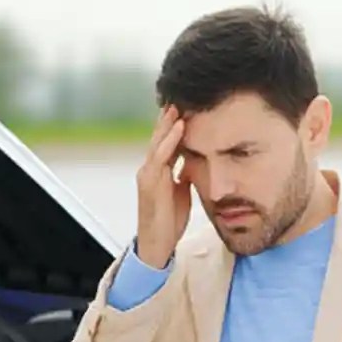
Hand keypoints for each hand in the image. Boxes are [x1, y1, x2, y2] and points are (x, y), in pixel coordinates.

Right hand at [135, 105, 193, 268]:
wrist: (157, 245)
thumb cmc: (169, 221)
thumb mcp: (180, 193)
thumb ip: (184, 176)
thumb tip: (193, 164)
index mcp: (157, 171)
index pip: (165, 142)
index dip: (173, 125)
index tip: (185, 107)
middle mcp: (149, 169)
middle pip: (159, 137)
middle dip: (169, 117)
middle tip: (180, 96)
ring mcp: (148, 176)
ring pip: (158, 142)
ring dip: (169, 123)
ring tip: (179, 104)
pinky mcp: (150, 184)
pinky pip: (160, 156)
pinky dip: (170, 140)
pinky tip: (180, 127)